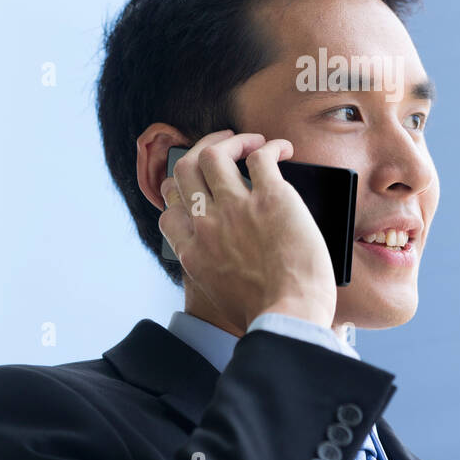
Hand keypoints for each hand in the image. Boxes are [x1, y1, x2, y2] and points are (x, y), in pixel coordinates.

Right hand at [158, 130, 337, 333]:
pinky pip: (261, 156)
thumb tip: (227, 261)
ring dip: (232, 141)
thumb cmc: (265, 315)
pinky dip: (271, 146)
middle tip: (222, 146)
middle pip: (185, 170)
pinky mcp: (271, 198)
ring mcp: (235, 208)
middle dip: (201, 150)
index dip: (181, 189)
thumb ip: (213, 271)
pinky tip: (283, 150)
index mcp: (192, 251)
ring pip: (214, 154)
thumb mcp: (219, 297)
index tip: (198, 186)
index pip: (170, 207)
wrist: (290, 318)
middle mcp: (206, 225)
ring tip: (252, 142)